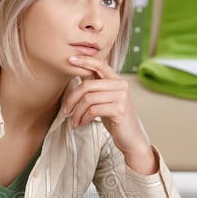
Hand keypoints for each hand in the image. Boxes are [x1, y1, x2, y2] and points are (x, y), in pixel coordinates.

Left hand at [62, 55, 157, 173]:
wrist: (130, 137)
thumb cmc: (115, 118)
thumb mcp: (105, 99)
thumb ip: (96, 86)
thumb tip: (79, 71)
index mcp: (117, 80)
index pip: (99, 64)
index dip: (84, 61)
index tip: (71, 59)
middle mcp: (121, 85)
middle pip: (87, 86)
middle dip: (72, 99)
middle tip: (66, 111)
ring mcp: (121, 97)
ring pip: (88, 99)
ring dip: (77, 113)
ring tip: (74, 122)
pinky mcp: (119, 110)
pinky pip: (93, 110)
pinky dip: (84, 118)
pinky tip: (82, 124)